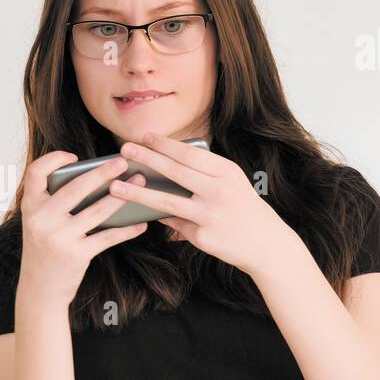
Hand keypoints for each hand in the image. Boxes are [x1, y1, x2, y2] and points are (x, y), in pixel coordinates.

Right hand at [17, 150, 149, 305]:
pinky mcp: (76, 254)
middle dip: (102, 172)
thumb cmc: (44, 249)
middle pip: (75, 187)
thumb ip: (54, 202)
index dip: (54, 159)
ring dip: (122, 196)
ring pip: (97, 210)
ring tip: (139, 183)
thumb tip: (95, 179)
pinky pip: (107, 236)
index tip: (74, 157)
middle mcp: (41, 219)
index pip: (36, 172)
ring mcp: (59, 237)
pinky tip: (140, 223)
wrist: (40, 289)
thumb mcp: (39, 222)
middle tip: (122, 162)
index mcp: (30, 206)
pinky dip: (127, 229)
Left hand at [110, 133, 298, 275]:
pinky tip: (134, 210)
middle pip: (175, 172)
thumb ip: (202, 173)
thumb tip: (162, 164)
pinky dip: (154, 215)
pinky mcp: (202, 237)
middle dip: (146, 158)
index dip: (163, 144)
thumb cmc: (241, 206)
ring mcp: (210, 216)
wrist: (266, 244)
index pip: (189, 154)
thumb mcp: (230, 183)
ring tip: (114, 187)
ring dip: (137, 193)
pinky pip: (172, 222)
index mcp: (226, 172)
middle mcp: (219, 191)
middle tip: (123, 149)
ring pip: (166, 201)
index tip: (144, 136)